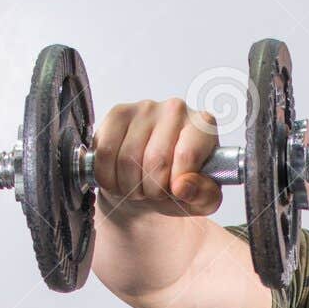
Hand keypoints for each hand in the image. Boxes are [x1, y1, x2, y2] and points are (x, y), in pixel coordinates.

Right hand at [93, 98, 223, 217]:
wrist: (149, 181)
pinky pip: (105, 153)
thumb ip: (203, 195)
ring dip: (130, 186)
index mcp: (203, 126)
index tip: (175, 192)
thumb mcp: (202, 199)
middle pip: (155, 161)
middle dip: (153, 190)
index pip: (187, 155)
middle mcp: (176, 109)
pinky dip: (109, 178)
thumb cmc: (179, 185)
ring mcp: (145, 109)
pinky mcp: (117, 114)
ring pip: (127, 159)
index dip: (177, 184)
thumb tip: (183, 187)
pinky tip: (118, 179)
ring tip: (139, 186)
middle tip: (155, 193)